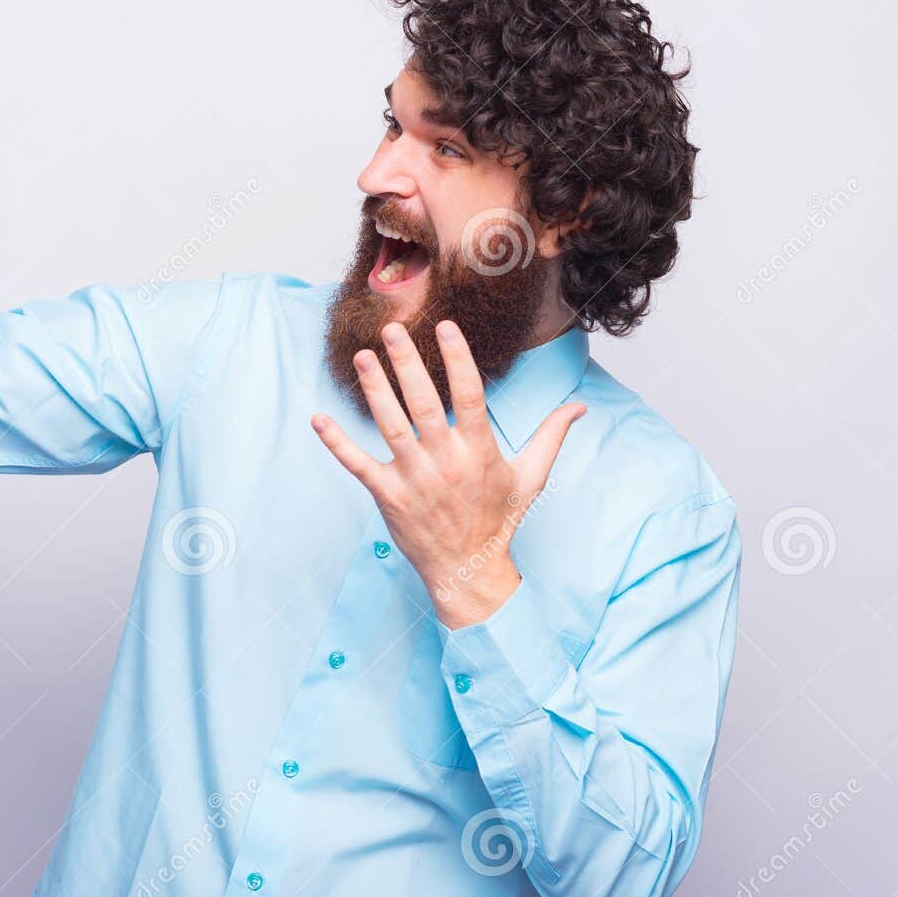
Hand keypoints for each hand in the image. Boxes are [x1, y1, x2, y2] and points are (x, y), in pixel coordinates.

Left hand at [310, 319, 585, 627]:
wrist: (468, 570)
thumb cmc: (498, 520)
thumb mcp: (530, 477)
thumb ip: (550, 436)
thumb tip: (579, 408)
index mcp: (479, 450)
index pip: (469, 394)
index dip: (458, 358)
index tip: (445, 326)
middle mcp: (445, 461)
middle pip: (423, 404)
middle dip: (406, 364)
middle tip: (391, 329)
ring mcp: (414, 479)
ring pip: (391, 427)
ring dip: (374, 391)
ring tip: (361, 357)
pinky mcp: (388, 496)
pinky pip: (358, 465)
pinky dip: (337, 443)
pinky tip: (318, 419)